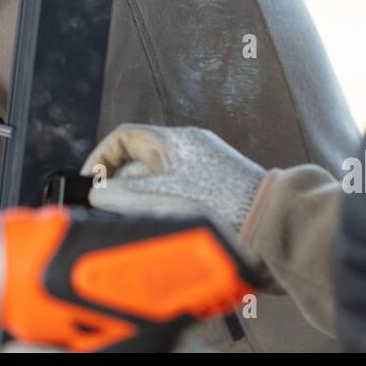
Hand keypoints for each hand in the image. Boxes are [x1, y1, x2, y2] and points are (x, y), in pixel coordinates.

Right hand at [83, 124, 267, 236]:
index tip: (90, 183)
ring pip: (154, 184)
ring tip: (132, 222)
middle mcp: (187, 151)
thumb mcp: (167, 197)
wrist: (275, 224)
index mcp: (176, 141)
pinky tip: (158, 228)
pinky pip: (173, 197)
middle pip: (137, 163)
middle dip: (118, 186)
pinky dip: (159, 211)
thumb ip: (126, 195)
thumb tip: (98, 195)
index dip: (101, 157)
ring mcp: (200, 172)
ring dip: (138, 202)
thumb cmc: (228, 204)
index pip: (125, 137)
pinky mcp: (211, 195)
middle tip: (106, 210)